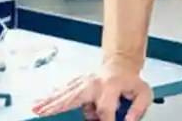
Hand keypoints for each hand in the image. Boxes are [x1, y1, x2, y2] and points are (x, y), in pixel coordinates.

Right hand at [31, 58, 152, 119]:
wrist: (121, 66)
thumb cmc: (130, 82)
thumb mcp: (144, 94)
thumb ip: (138, 109)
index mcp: (111, 86)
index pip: (105, 109)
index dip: (105, 120)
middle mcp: (94, 84)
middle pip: (76, 97)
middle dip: (60, 106)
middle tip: (46, 114)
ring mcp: (84, 82)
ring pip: (65, 94)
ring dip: (50, 102)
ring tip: (37, 110)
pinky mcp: (77, 84)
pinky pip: (62, 91)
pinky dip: (50, 97)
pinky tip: (40, 103)